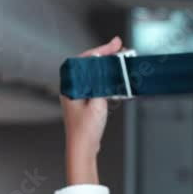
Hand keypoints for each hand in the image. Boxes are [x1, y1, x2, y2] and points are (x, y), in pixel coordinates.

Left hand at [61, 36, 124, 184]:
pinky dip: (107, 80)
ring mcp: (79, 94)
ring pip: (94, 74)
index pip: (86, 59)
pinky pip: (97, 84)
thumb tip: (107, 65)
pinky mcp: (86, 102)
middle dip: (105, 56)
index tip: (115, 44)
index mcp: (70, 85)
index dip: (102, 50)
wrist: (83, 148)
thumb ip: (101, 81)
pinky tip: (117, 80)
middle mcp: (72, 87)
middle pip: (90, 65)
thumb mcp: (97, 101)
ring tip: (121, 62)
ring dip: (108, 68)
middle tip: (120, 49)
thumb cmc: (85, 129)